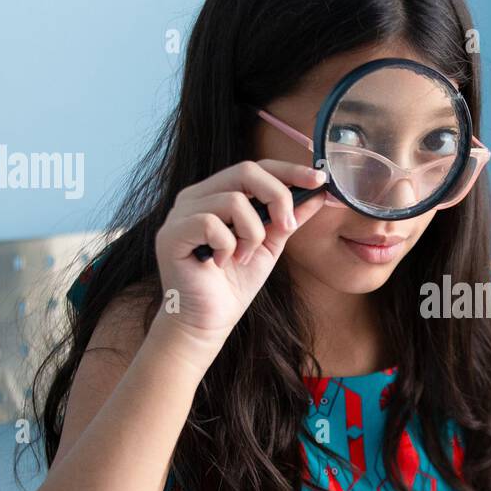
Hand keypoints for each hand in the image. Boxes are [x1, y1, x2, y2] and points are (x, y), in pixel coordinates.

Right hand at [154, 159, 326, 350]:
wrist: (208, 322)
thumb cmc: (234, 284)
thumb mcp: (270, 245)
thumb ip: (287, 218)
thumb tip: (318, 195)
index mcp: (217, 194)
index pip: (255, 168)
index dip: (288, 171)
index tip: (318, 180)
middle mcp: (196, 197)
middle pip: (245, 171)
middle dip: (277, 196)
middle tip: (287, 227)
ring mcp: (180, 213)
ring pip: (233, 200)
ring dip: (251, 233)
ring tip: (244, 257)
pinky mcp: (171, 234)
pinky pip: (210, 223)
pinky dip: (227, 245)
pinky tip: (222, 263)